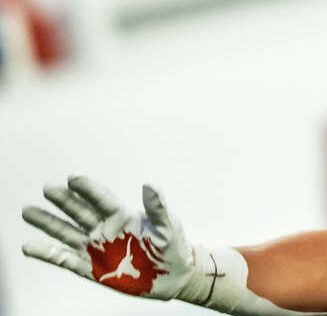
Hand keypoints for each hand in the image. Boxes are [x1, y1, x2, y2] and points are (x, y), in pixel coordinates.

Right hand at [22, 176, 209, 301]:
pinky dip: (47, 254)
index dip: (88, 188)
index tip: (73, 177)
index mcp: (123, 216)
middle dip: (64, 201)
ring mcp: (96, 248)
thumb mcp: (168, 226)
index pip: (102, 199)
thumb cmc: (172, 246)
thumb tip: (149, 184)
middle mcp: (105, 229)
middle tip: (48, 188)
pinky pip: (65, 260)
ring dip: (48, 223)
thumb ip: (157, 208)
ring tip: (28, 211)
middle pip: (80, 212)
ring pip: (67, 232)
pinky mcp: (91, 268)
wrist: (171, 276)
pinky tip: (29, 246)